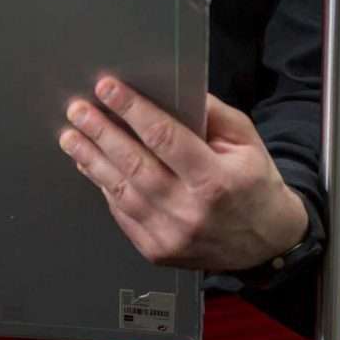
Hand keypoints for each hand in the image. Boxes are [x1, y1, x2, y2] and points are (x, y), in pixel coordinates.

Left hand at [59, 78, 310, 272]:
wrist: (268, 243)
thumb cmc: (255, 185)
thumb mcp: (245, 141)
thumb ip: (211, 114)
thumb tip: (170, 90)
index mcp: (215, 180)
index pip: (164, 138)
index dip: (132, 110)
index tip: (108, 88)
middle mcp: (190, 211)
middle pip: (135, 165)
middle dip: (101, 132)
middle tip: (78, 110)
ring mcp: (171, 236)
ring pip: (121, 191)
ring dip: (92, 160)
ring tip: (72, 136)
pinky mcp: (157, 251)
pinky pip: (122, 214)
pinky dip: (105, 187)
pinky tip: (91, 166)